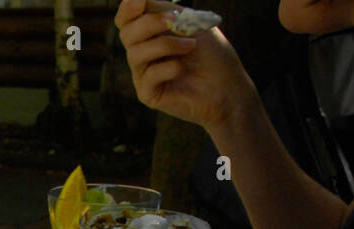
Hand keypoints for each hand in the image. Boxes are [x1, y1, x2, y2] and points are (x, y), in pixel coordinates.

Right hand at [115, 0, 256, 134]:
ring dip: (166, 45)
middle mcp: (142, 53)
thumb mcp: (191, 23)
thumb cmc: (212, 54)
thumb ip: (166, 10)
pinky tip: (184, 69)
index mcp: (149, 34)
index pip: (126, 19)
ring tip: (191, 46)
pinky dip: (169, 67)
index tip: (140, 0)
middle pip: (127, 33)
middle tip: (175, 20)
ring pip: (135, 54)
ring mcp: (143, 75)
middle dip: (150, 23)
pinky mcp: (148, 94)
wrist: (227, 86)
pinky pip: (149, 75)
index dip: (128, 8)